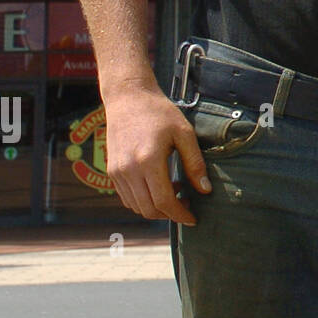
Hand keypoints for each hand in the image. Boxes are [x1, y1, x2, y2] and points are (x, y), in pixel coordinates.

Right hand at [103, 81, 210, 225]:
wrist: (128, 98)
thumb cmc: (159, 113)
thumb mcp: (184, 133)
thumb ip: (195, 163)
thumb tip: (205, 190)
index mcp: (148, 160)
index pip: (164, 201)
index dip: (180, 214)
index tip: (193, 218)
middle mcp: (129, 170)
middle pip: (149, 209)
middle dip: (170, 215)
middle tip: (187, 207)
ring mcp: (117, 172)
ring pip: (137, 206)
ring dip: (156, 209)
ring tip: (175, 193)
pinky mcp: (111, 171)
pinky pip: (127, 198)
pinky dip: (143, 201)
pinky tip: (158, 188)